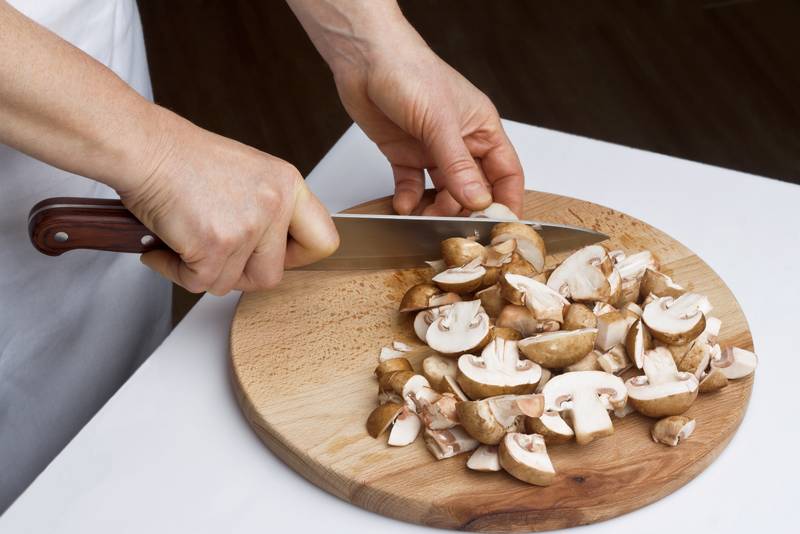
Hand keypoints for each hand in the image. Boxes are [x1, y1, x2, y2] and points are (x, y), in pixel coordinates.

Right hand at [119, 108, 338, 294]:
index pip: (324, 241)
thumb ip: (269, 210)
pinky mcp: (215, 246)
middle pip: (272, 275)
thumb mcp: (249, 174)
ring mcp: (246, 227)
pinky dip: (176, 271)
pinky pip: (200, 283)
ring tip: (186, 243)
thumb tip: (275, 249)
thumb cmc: (184, 158)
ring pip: (232, 283)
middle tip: (217, 256)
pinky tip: (164, 248)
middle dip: (240, 274)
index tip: (275, 256)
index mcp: (288, 185)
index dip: (297, 257)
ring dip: (204, 271)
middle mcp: (274, 205)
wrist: (144, 147)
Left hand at [332, 36, 524, 215]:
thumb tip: (478, 200)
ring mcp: (431, 149)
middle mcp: (460, 141)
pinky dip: (409, 199)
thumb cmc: (410, 71)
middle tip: (455, 230)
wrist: (363, 60)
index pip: (506, 172)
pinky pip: (413, 186)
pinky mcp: (404, 154)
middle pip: (473, 188)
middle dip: (465, 210)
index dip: (507, 200)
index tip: (501, 227)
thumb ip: (459, 166)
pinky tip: (405, 205)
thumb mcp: (440, 122)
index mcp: (481, 128)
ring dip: (436, 209)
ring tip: (425, 219)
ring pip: (443, 191)